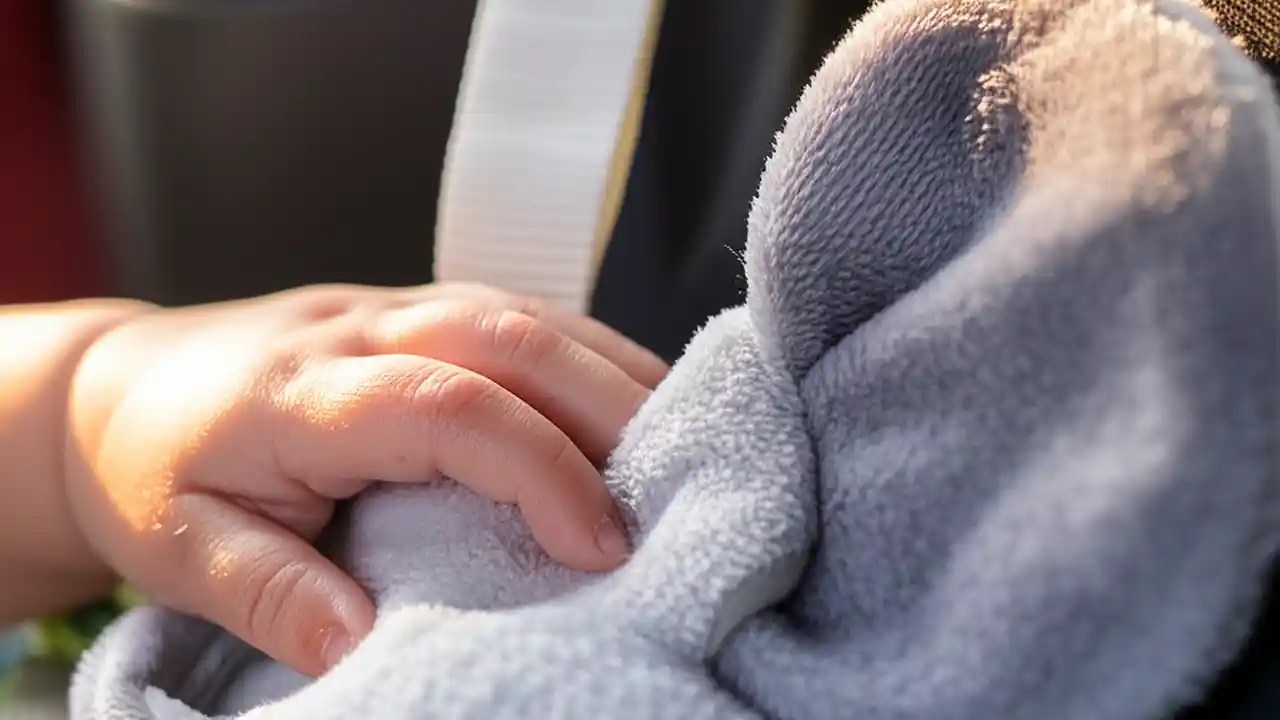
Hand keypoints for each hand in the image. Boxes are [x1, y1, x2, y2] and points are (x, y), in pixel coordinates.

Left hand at [63, 283, 665, 675]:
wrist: (125, 390)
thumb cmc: (156, 471)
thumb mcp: (181, 550)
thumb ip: (269, 593)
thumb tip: (362, 644)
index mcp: (304, 390)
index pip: (450, 408)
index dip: (539, 470)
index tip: (599, 546)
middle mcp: (363, 327)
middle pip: (514, 340)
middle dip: (612, 415)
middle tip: (676, 498)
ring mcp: (398, 304)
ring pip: (532, 313)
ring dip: (616, 376)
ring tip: (678, 448)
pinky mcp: (423, 305)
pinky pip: (526, 312)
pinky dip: (592, 356)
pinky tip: (629, 402)